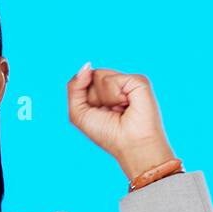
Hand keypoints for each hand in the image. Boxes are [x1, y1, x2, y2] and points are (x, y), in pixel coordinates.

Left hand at [66, 63, 175, 179]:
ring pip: (99, 75)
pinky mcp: (138, 81)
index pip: (84, 79)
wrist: (130, 145)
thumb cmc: (106, 134)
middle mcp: (116, 85)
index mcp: (103, 92)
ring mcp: (127, 82)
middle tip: (109, 112)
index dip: (84, 97)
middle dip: (93, 97)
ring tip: (119, 110)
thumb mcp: (78, 112)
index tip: (96, 113)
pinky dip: (114, 96)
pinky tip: (127, 105)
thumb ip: (74, 87)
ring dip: (104, 98)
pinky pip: (112, 79)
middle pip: (90, 76)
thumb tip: (87, 66)